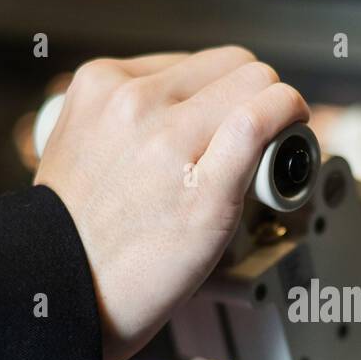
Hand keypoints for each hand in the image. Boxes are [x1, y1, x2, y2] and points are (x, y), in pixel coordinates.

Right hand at [34, 46, 310, 359]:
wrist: (68, 296)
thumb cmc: (77, 237)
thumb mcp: (81, 146)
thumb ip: (126, 120)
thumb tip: (188, 111)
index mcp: (101, 85)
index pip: (196, 63)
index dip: (222, 94)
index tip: (227, 123)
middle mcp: (134, 103)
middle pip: (235, 65)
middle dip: (253, 97)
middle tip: (257, 138)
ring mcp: (170, 142)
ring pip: (258, 84)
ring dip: (276, 112)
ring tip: (270, 149)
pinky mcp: (205, 186)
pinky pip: (263, 122)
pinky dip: (289, 121)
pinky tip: (292, 137)